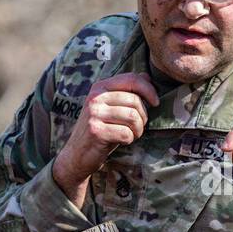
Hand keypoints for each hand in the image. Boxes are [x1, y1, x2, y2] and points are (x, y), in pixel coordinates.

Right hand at [53, 73, 159, 198]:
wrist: (77, 154)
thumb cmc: (100, 129)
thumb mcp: (112, 107)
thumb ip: (127, 91)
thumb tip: (147, 77)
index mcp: (100, 87)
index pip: (132, 79)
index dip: (149, 90)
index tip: (156, 103)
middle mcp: (95, 97)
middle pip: (135, 100)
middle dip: (143, 117)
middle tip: (137, 127)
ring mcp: (94, 114)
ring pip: (133, 117)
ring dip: (138, 130)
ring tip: (131, 134)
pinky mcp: (96, 131)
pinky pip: (126, 133)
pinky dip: (129, 139)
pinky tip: (121, 141)